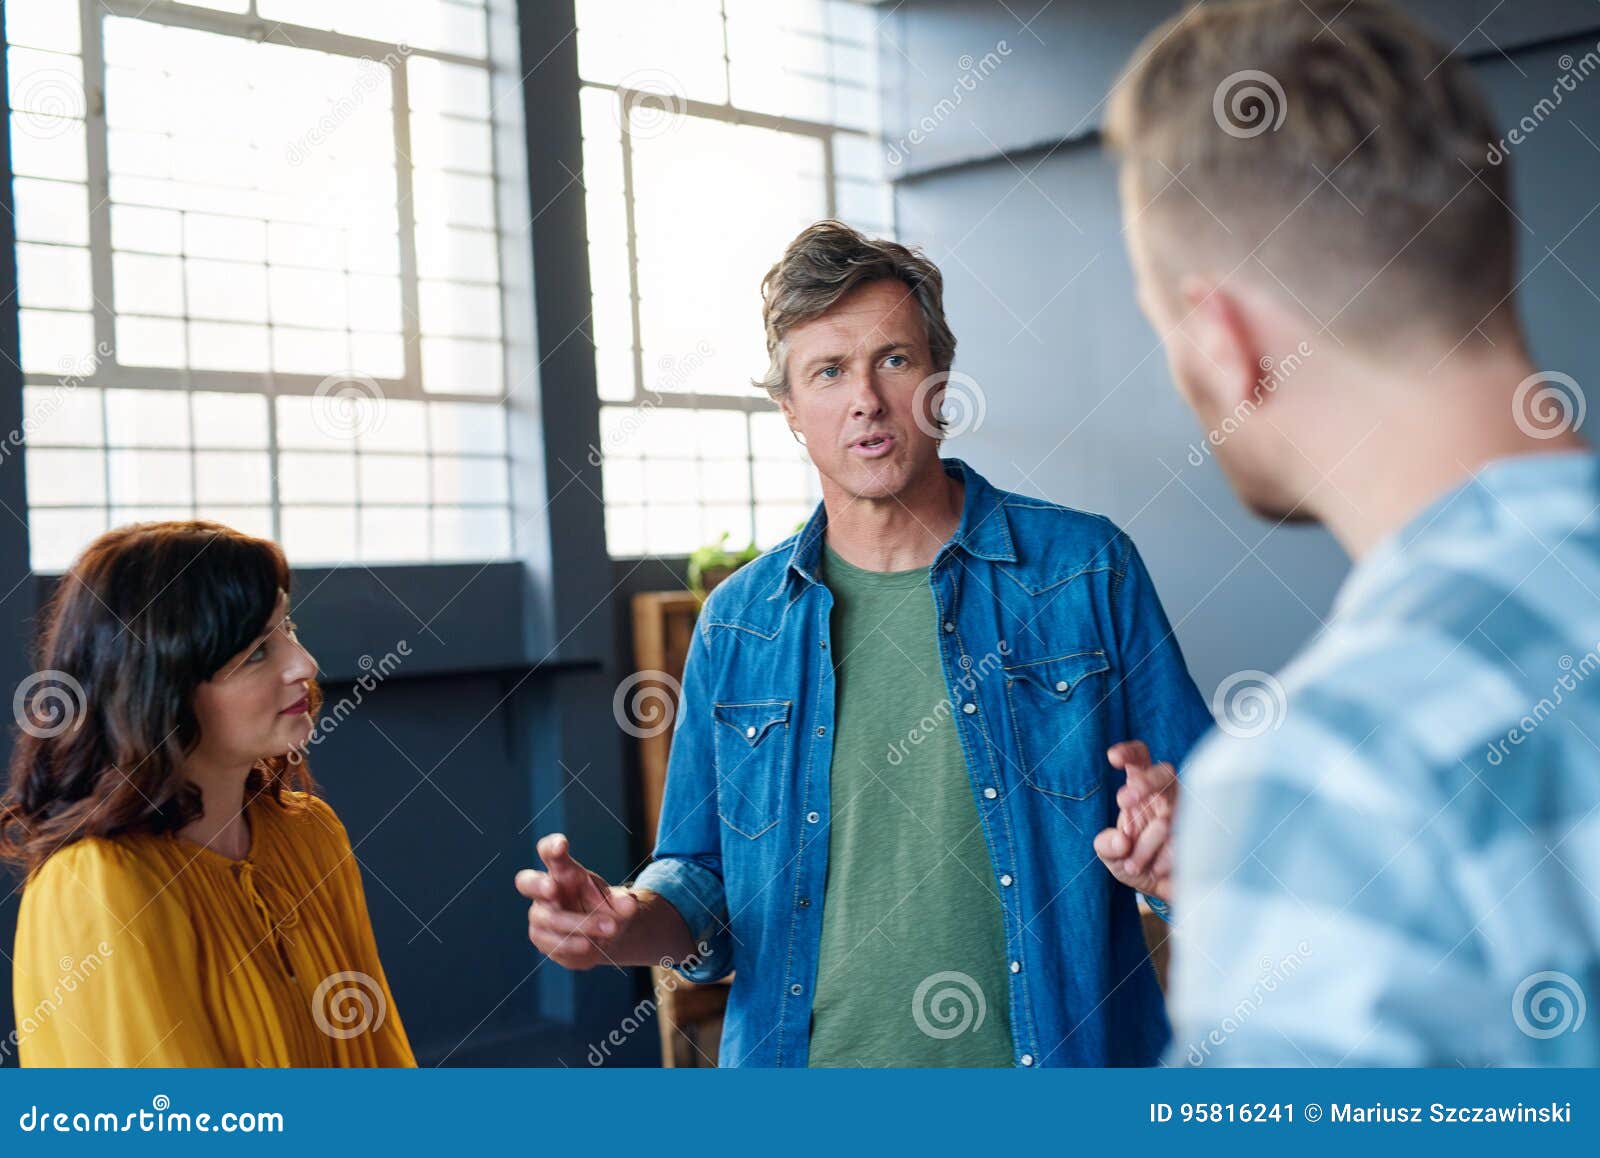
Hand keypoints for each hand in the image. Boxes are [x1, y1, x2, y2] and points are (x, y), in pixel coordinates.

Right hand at [515, 833, 640, 969]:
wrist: (603, 937)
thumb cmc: (604, 908)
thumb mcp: (619, 902)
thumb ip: (624, 902)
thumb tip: (629, 904)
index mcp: (564, 871)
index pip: (549, 852)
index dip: (551, 846)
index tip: (561, 844)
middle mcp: (547, 890)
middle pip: (526, 882)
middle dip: (537, 884)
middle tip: (552, 888)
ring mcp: (540, 915)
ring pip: (549, 918)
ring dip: (581, 924)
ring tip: (610, 928)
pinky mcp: (541, 938)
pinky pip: (553, 943)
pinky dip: (574, 945)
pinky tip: (590, 945)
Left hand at [1093, 740, 1178, 902]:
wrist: (1162, 892)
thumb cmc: (1135, 864)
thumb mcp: (1113, 857)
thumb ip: (1107, 846)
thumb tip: (1120, 841)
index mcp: (1140, 791)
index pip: (1140, 759)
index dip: (1130, 753)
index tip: (1113, 758)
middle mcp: (1165, 796)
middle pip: (1165, 773)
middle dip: (1146, 782)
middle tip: (1123, 800)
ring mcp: (1186, 814)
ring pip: (1172, 811)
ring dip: (1148, 840)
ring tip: (1132, 863)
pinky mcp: (1202, 835)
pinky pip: (1186, 839)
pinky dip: (1166, 857)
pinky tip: (1156, 869)